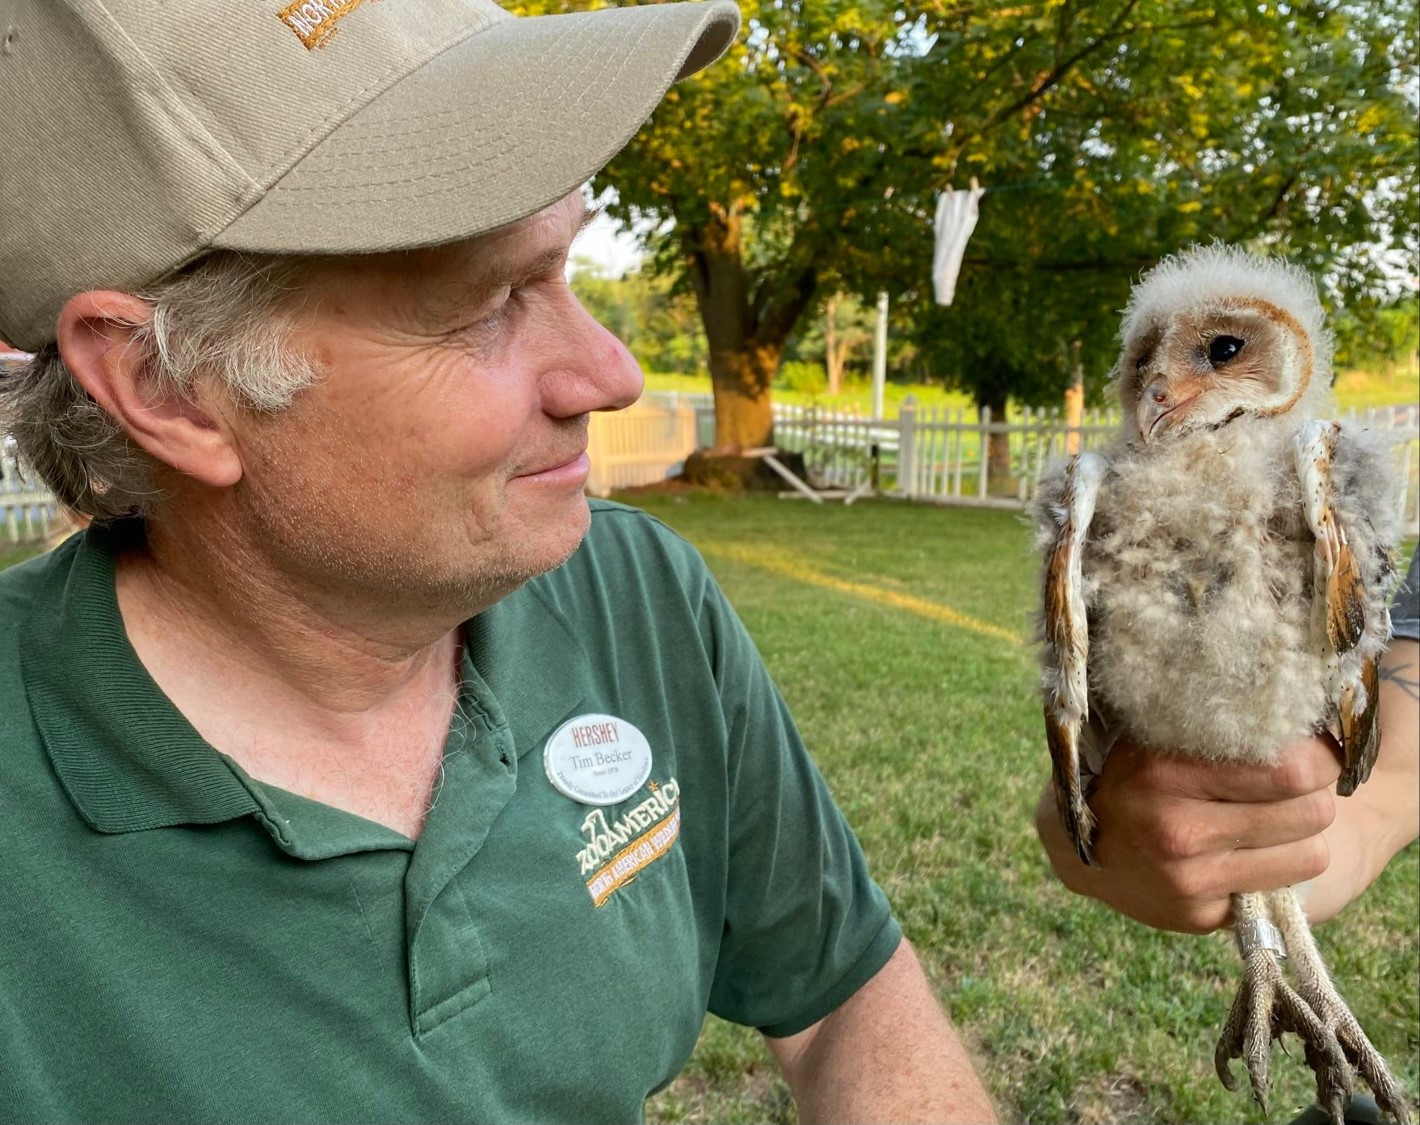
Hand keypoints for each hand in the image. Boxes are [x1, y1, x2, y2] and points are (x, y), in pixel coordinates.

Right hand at [1034, 735, 1339, 933]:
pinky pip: (1283, 888)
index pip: (1288, 769)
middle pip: (1310, 811)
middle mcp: (1175, 830)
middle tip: (1296, 787)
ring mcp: (1188, 879)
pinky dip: (1276, 867)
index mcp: (1162, 773)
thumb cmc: (1131, 779)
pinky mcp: (1201, 916)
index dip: (1318, 757)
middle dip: (1312, 795)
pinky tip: (1249, 852)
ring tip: (1277, 821)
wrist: (1080, 850)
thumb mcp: (1154, 740)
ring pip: (1310, 854)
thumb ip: (1209, 725)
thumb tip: (1295, 712)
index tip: (1313, 752)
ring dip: (1302, 836)